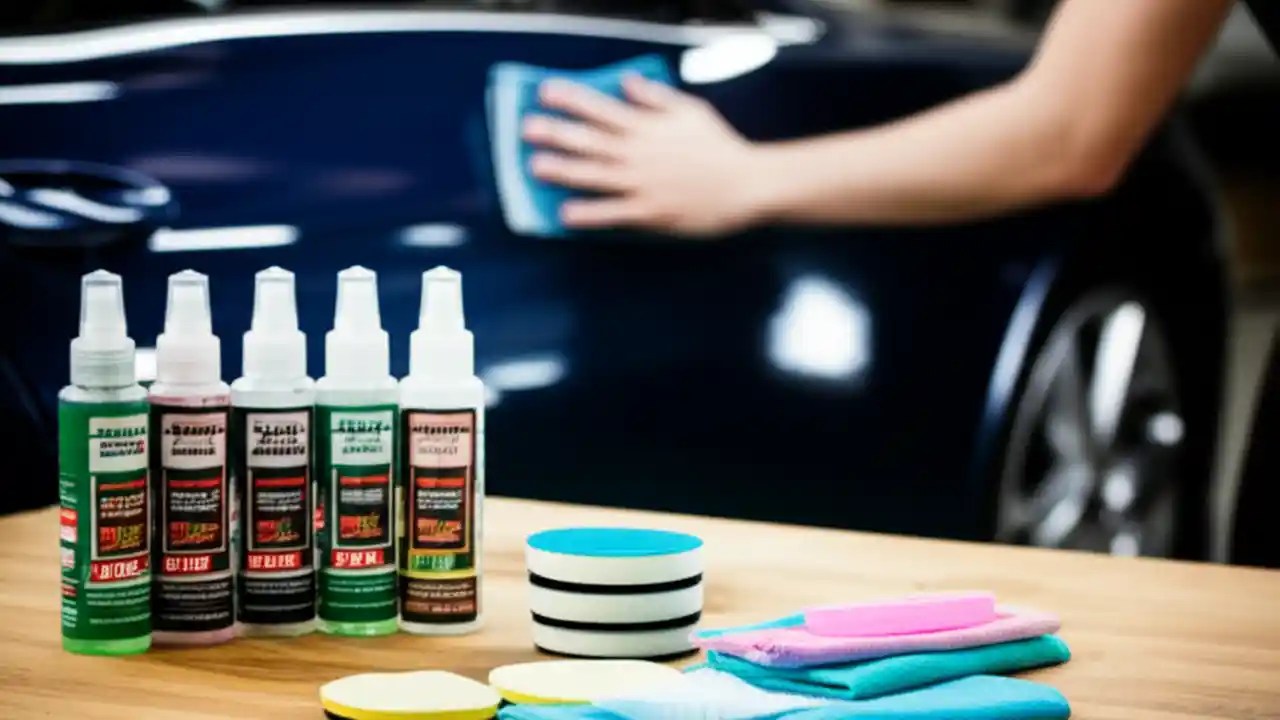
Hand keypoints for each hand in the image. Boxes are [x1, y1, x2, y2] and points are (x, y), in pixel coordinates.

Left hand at [524, 74, 764, 236]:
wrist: (747, 185)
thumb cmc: (720, 147)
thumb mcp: (691, 110)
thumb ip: (656, 97)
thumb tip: (626, 81)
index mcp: (647, 127)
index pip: (601, 108)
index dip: (571, 99)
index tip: (545, 92)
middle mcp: (639, 153)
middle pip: (590, 140)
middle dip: (556, 132)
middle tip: (526, 128)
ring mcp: (642, 184)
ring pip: (595, 175)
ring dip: (563, 170)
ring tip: (535, 166)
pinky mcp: (650, 213)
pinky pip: (613, 213)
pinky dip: (589, 213)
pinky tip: (565, 214)